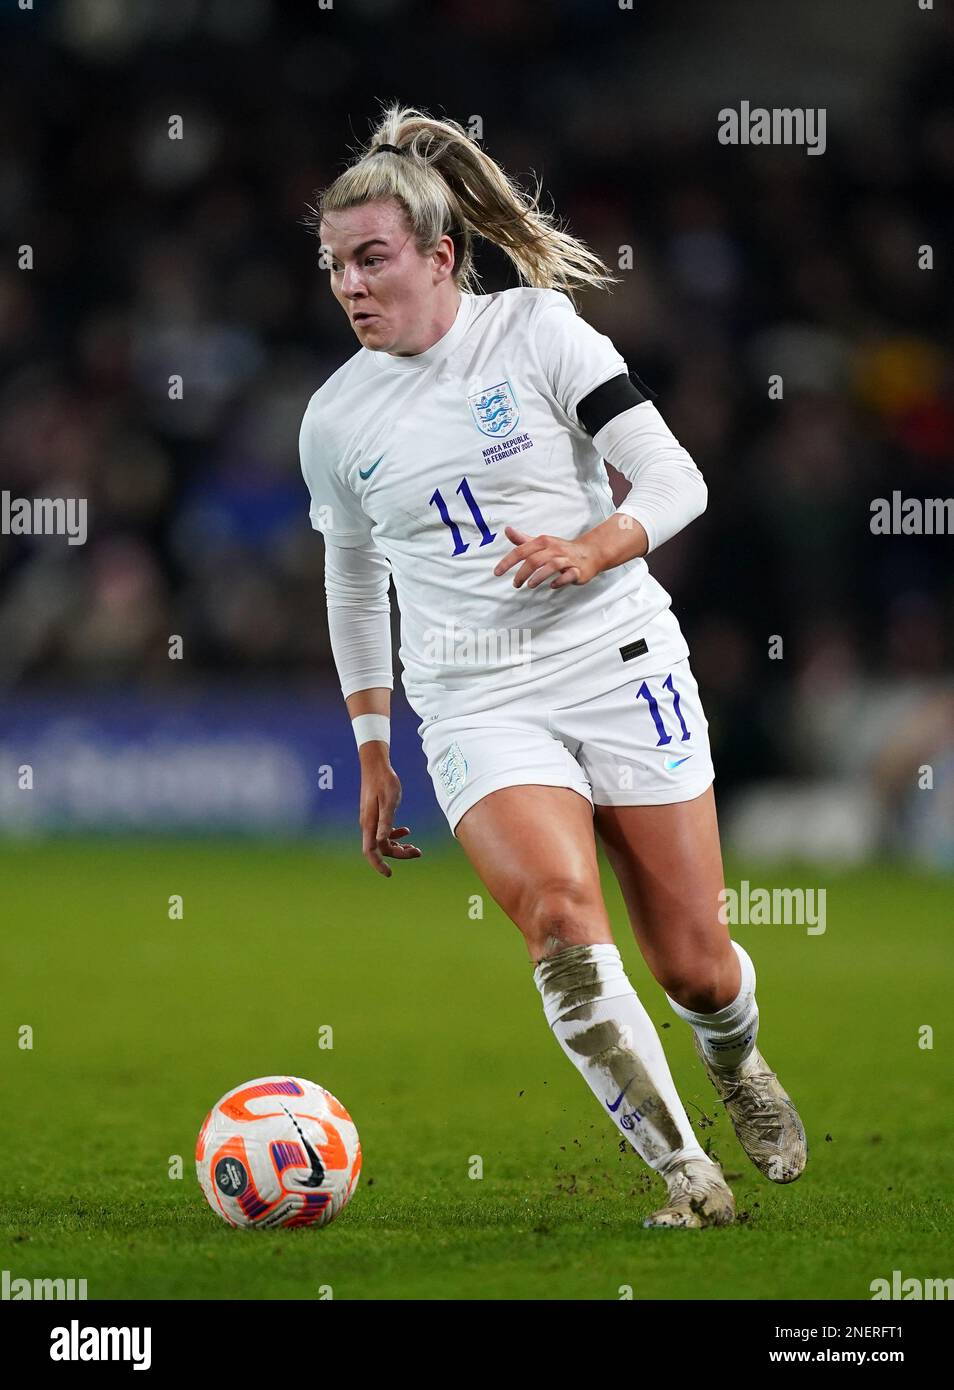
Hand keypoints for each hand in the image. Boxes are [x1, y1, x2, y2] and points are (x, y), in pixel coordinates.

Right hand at [358, 750, 421, 877]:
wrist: (376, 765)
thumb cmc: (384, 781)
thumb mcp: (389, 802)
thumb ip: (386, 822)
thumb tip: (382, 842)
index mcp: (369, 823)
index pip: (370, 851)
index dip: (378, 865)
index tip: (389, 874)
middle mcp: (367, 824)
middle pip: (381, 848)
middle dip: (398, 854)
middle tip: (417, 852)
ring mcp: (371, 820)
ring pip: (383, 841)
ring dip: (398, 846)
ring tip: (415, 847)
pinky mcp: (375, 814)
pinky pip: (384, 832)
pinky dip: (395, 835)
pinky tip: (406, 831)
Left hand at [493, 525, 599, 588]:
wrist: (589, 553)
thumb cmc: (560, 550)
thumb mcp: (541, 543)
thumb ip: (523, 540)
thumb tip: (507, 529)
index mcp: (543, 542)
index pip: (521, 551)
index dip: (507, 562)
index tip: (497, 573)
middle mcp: (554, 549)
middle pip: (534, 560)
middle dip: (522, 573)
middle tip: (515, 584)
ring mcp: (567, 560)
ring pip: (551, 566)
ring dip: (539, 576)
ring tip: (529, 585)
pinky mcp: (577, 570)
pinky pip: (569, 575)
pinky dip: (560, 580)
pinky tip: (552, 586)